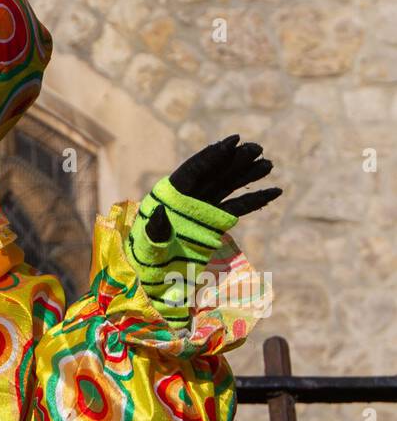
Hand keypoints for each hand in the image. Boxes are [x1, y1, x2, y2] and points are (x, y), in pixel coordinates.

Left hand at [126, 135, 280, 326]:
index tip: (234, 140)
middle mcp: (187, 198)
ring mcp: (202, 209)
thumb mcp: (148, 247)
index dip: (213, 155)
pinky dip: (255, 200)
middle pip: (214, 173)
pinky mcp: (213, 223)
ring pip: (228, 186)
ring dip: (247, 174)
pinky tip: (275, 191)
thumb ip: (155, 231)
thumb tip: (160, 212)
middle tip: (258, 149)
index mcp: (169, 197)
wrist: (153, 280)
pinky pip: (237, 207)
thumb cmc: (146, 262)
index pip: (193, 170)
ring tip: (268, 164)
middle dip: (235, 160)